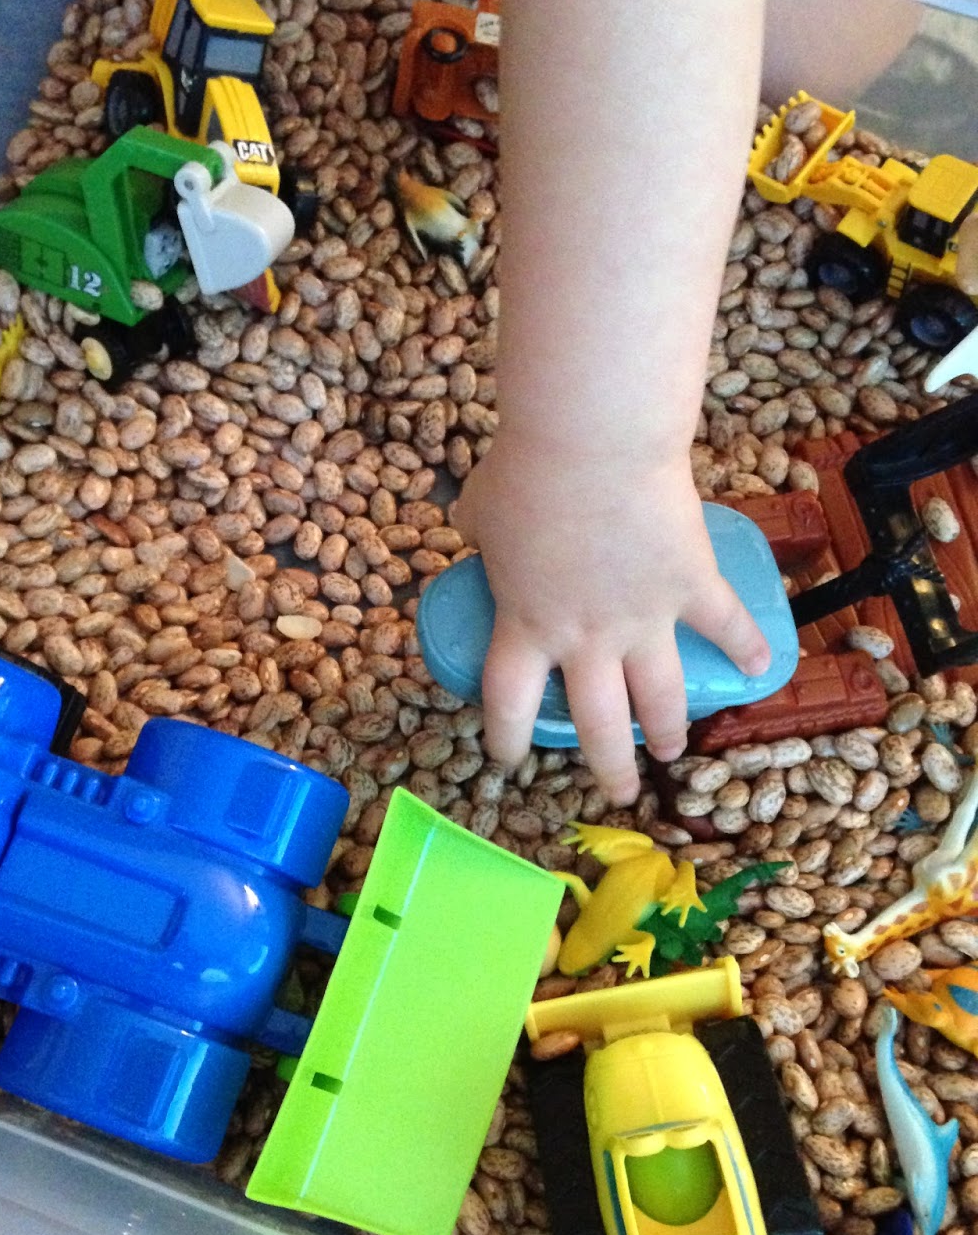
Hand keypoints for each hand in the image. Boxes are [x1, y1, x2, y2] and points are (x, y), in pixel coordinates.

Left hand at [453, 436, 771, 803]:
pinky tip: (762, 668)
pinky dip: (748, 648)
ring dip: (668, 728)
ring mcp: (644, 619)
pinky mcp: (691, 586)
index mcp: (527, 625)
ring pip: (661, 697)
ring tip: (673, 750)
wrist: (593, 441)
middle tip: (619, 792)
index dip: (508, 740)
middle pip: (598, 725)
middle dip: (609, 768)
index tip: (510, 758)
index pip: (509, 705)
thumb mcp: (480, 511)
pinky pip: (724, 625)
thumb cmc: (525, 472)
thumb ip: (478, 532)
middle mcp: (586, 639)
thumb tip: (471, 524)